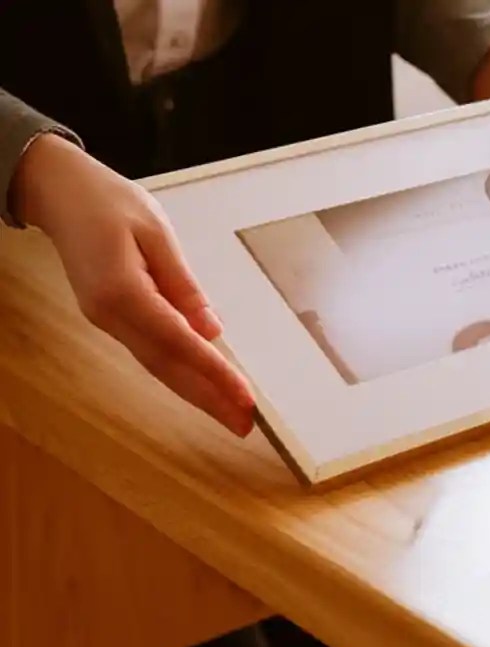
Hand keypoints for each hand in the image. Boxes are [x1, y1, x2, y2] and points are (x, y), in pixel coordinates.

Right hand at [10, 134, 255, 435]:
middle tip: (246, 425)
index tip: (245, 398)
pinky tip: (203, 384)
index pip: (179, 343)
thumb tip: (211, 330)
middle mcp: (111, 316)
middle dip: (208, 398)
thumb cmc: (109, 203)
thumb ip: (183, 284)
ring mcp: (107, 320)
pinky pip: (150, 351)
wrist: (58, 193)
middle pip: (167, 367)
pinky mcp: (110, 318)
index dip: (214, 373)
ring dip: (196, 392)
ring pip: (158, 365)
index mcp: (122, 293)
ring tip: (232, 414)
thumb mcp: (156, 233)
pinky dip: (179, 372)